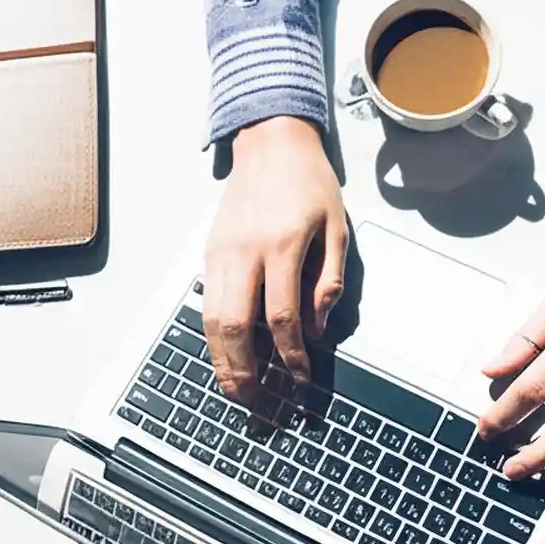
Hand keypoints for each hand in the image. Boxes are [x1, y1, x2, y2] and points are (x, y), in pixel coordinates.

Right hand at [202, 116, 347, 400]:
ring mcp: (220, 253)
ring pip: (211, 320)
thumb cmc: (309, 182)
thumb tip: (317, 329)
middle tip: (256, 402)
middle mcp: (244, 252)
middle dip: (244, 371)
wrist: (270, 141)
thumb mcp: (337, 227)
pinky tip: (225, 356)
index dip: (292, 356)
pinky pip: (207, 304)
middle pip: (234, 326)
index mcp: (282, 245)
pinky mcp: (209, 253)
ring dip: (221, 361)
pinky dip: (214, 337)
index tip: (301, 379)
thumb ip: (328, 280)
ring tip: (235, 390)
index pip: (282, 316)